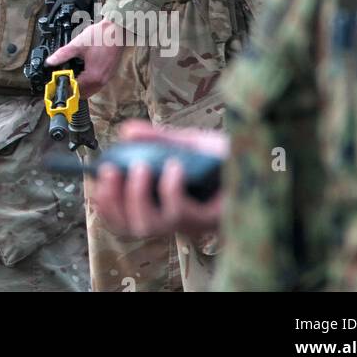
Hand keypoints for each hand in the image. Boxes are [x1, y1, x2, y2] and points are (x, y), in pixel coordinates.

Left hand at [46, 18, 122, 95]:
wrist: (117, 30)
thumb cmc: (100, 37)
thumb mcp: (77, 45)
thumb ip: (62, 54)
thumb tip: (50, 61)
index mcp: (93, 77)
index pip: (75, 90)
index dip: (65, 87)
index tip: (58, 83)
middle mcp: (101, 81)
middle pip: (83, 93)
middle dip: (72, 89)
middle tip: (63, 79)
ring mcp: (107, 78)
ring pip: (91, 90)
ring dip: (81, 87)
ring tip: (72, 75)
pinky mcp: (109, 74)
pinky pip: (97, 85)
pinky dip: (88, 82)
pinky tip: (83, 72)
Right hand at [91, 122, 227, 238]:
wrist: (261, 158)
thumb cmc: (224, 157)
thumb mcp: (183, 142)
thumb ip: (155, 138)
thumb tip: (126, 131)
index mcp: (162, 201)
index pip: (124, 214)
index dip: (105, 203)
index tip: (95, 180)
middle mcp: (174, 216)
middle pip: (132, 226)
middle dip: (114, 201)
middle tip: (110, 173)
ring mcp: (191, 220)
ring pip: (153, 224)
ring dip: (139, 196)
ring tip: (141, 168)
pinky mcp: (210, 217)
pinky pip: (182, 212)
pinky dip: (171, 190)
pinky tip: (172, 168)